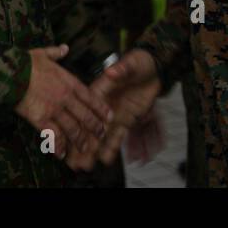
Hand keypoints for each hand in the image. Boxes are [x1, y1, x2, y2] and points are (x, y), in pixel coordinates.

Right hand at [15, 44, 112, 158]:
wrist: (12, 73)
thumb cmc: (27, 63)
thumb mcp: (44, 53)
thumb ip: (56, 53)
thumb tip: (65, 48)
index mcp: (69, 82)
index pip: (90, 97)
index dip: (100, 108)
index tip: (109, 116)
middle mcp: (65, 98)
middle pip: (85, 116)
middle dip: (94, 127)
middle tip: (101, 135)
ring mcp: (54, 110)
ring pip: (72, 128)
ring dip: (79, 139)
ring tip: (84, 148)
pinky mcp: (41, 120)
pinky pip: (53, 136)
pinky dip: (58, 146)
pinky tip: (61, 154)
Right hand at [66, 48, 160, 170]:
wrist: (156, 69)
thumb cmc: (140, 62)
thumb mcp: (132, 63)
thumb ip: (122, 69)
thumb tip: (112, 72)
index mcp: (103, 88)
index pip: (88, 107)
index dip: (80, 121)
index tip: (71, 134)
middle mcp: (106, 104)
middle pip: (92, 125)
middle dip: (82, 142)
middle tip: (74, 159)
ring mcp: (116, 113)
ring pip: (103, 134)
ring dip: (95, 149)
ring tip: (85, 165)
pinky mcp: (127, 119)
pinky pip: (119, 135)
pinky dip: (113, 147)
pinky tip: (105, 159)